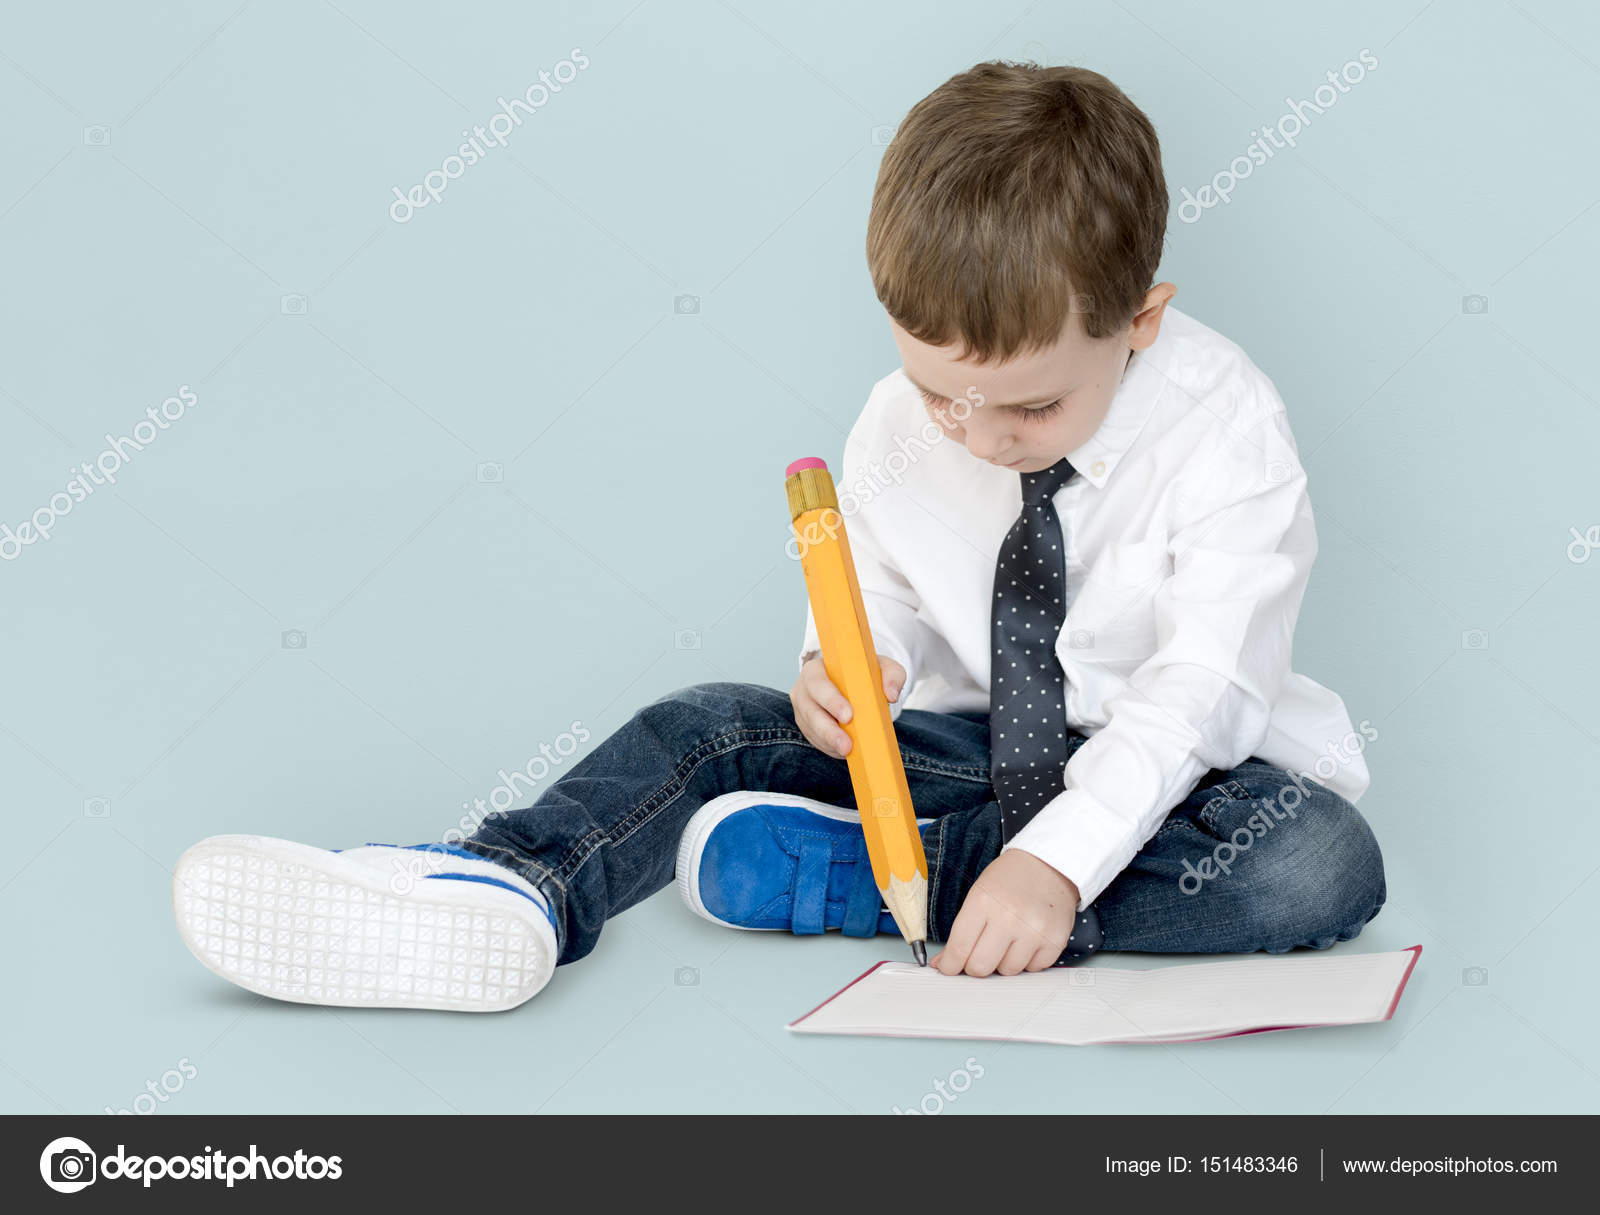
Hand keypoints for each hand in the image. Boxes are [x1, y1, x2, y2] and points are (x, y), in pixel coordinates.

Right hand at [789, 653, 905, 758]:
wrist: (855, 683)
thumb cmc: (865, 673)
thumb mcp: (883, 667)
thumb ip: (892, 675)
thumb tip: (891, 695)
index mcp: (816, 669)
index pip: (817, 682)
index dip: (831, 700)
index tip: (849, 716)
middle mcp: (804, 689)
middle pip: (810, 710)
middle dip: (828, 730)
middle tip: (847, 745)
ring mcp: (803, 710)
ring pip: (812, 729)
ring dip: (829, 742)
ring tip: (848, 751)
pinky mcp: (807, 726)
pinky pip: (816, 740)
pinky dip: (829, 747)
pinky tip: (844, 751)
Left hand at [931, 849, 1079, 976]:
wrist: (1048, 863)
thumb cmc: (1010, 878)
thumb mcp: (978, 894)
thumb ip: (961, 930)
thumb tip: (946, 963)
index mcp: (983, 901)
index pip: (959, 948)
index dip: (950, 964)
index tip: (949, 967)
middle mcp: (1009, 917)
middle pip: (981, 967)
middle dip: (975, 966)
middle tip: (978, 954)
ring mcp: (1034, 931)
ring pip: (1007, 971)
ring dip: (1003, 962)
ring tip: (1008, 939)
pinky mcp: (1055, 940)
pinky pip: (1033, 969)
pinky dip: (1027, 961)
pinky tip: (1027, 941)